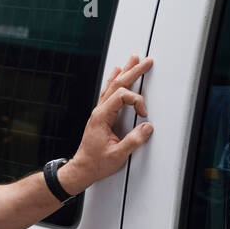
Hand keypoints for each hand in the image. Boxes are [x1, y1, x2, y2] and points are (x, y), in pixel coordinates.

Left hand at [65, 54, 153, 189]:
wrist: (82, 168)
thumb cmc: (96, 163)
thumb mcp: (117, 155)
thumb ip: (133, 141)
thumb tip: (147, 128)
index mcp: (101, 117)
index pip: (121, 96)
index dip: (136, 101)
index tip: (144, 114)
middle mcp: (99, 111)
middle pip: (117, 84)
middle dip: (133, 71)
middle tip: (146, 62)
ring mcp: (99, 112)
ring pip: (112, 85)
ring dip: (125, 72)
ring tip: (133, 60)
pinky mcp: (101, 116)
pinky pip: (108, 92)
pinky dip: (114, 80)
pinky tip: (117, 72)